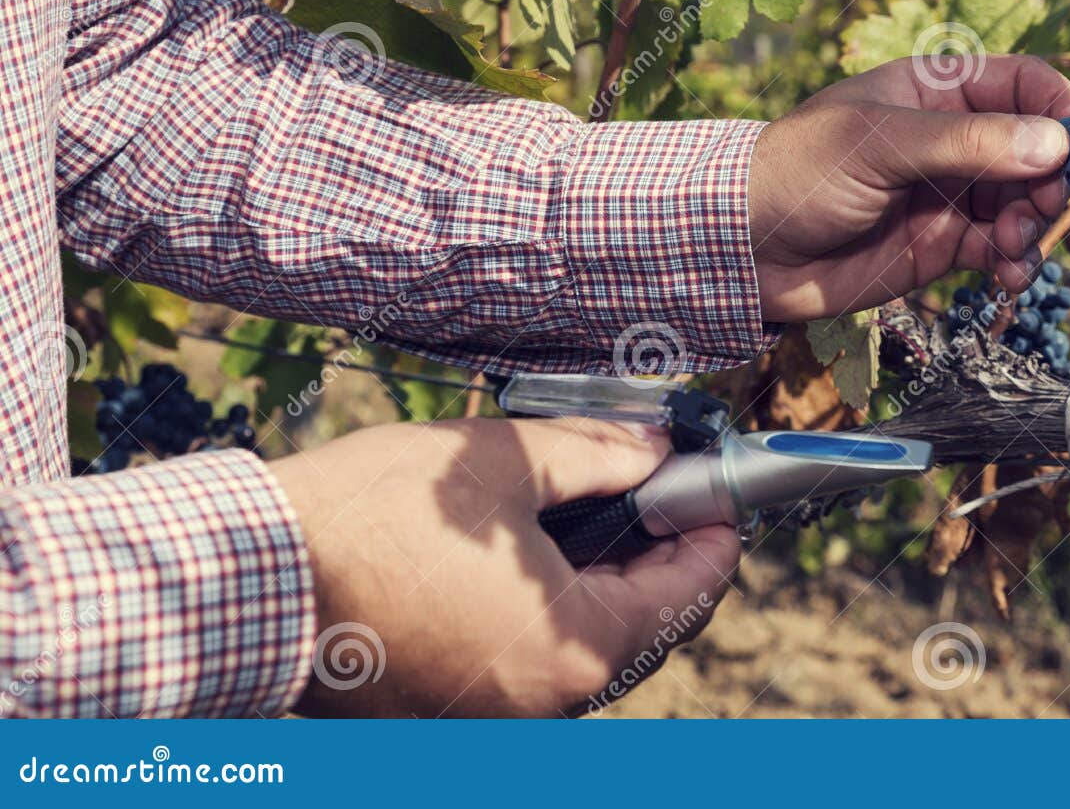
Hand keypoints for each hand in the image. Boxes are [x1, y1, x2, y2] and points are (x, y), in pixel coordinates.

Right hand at [270, 417, 739, 716]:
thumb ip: (597, 457)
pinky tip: (527, 555)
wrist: (251, 579)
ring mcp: (492, 719)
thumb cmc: (371, 519)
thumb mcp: (503, 465)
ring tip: (593, 510)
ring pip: (579, 646)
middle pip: (637, 627)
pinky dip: (540, 612)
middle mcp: (543, 704)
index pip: (684, 596)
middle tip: (655, 490)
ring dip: (598, 584)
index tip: (717, 494)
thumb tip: (654, 451)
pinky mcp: (445, 714)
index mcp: (574, 650)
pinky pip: (522, 662)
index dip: (710, 534)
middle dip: (655, 555)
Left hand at [749, 55, 1069, 319]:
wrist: (746, 250)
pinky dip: (1015, 263)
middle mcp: (952, 141)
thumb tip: (1056, 144)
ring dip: (1035, 225)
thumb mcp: (882, 144)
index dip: (1062, 108)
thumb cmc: (802, 172)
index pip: (1023, 84)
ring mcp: (949, 195)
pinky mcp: (942, 247)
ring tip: (1013, 245)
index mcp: (935, 91)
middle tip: (1046, 207)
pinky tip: (1008, 277)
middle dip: (1053, 178)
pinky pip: (1000, 251)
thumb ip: (968, 144)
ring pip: (1025, 203)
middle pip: (1037, 149)